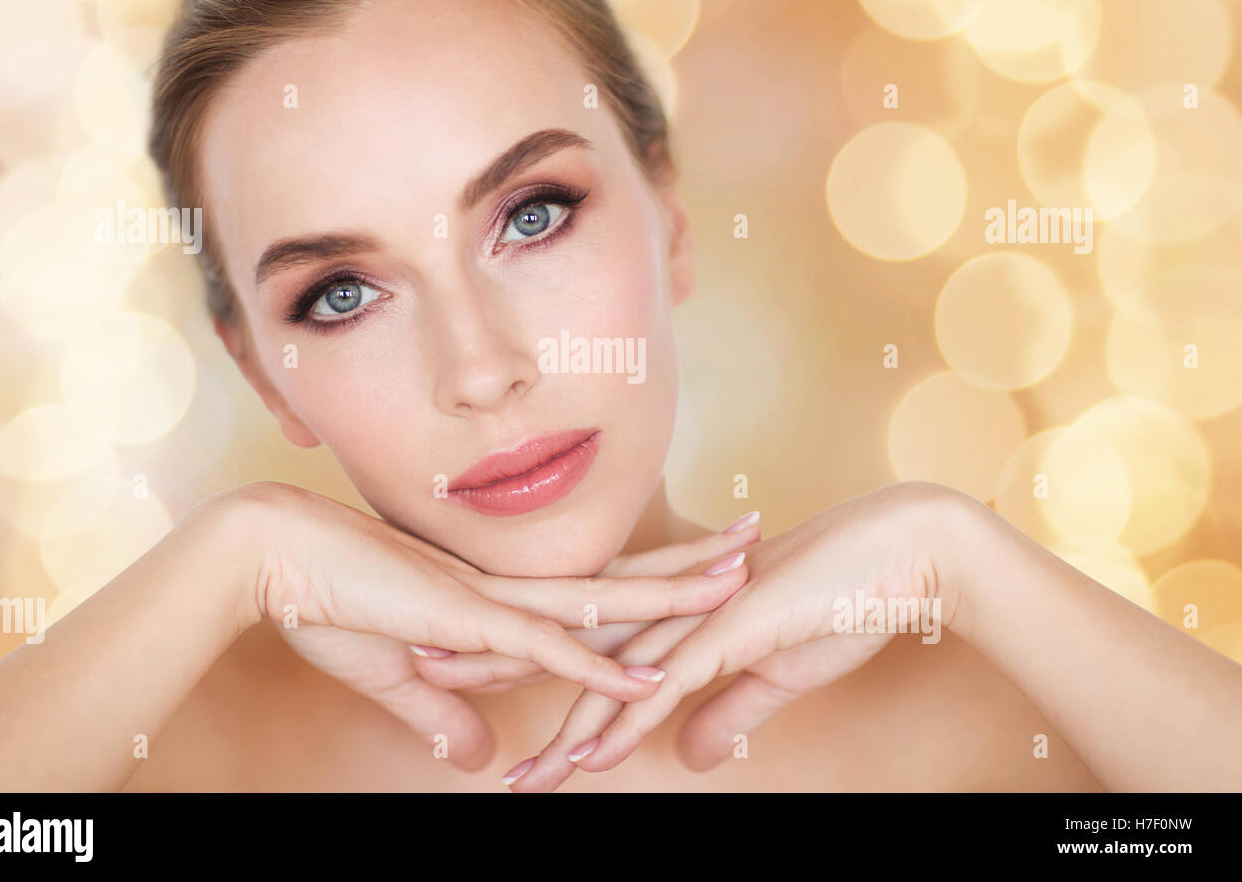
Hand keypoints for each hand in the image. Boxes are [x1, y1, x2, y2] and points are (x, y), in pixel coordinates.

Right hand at [221, 481, 750, 770]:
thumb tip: (483, 757)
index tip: (699, 564)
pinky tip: (649, 672)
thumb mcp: (399, 677)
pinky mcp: (466, 622)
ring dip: (670, 594)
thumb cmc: (328, 603)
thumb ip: (444, 715)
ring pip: (602, 600)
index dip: (649, 578)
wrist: (273, 558)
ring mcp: (492, 602)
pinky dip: (600, 665)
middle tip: (749, 541)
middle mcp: (508, 591)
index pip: (592, 588)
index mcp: (498, 596)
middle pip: (618, 578)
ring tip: (735, 577)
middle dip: (687, 564)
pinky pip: (546, 649)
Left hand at [504, 481, 960, 789]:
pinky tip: (584, 758)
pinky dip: (619, 724)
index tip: (460, 667)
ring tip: (502, 762)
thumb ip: (722, 711)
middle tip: (419, 667)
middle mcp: (669, 612)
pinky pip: (663, 686)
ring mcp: (694, 620)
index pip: (578, 639)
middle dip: (491, 660)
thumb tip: (684, 755)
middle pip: (564, 641)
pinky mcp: (728, 632)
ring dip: (549, 722)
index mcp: (671, 614)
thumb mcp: (772, 677)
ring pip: (604, 677)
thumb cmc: (841, 604)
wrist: (902, 558)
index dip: (516, 651)